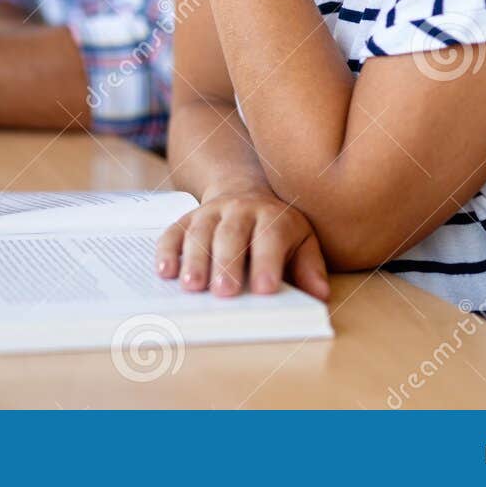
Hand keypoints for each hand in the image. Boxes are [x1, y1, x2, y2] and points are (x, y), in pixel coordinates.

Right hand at [155, 184, 328, 298]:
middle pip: (232, 234)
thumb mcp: (302, 242)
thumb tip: (320, 294)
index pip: (272, 237)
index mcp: (274, 216)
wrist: (245, 192)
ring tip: (191, 286)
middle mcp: (241, 209)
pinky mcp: (188, 217)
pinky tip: (165, 271)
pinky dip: (168, 250)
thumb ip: (309, 267)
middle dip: (227, 263)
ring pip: (200, 232)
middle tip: (224, 292)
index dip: (268, 262)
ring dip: (195, 259)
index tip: (266, 289)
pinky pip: (174, 230)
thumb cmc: (277, 229)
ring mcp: (211, 211)